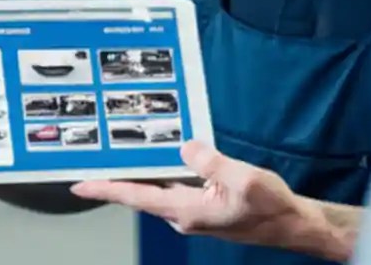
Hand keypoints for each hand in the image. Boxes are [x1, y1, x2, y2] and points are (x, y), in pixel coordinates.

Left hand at [70, 141, 334, 256]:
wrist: (292, 224)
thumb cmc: (271, 207)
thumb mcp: (245, 179)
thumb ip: (212, 162)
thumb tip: (186, 146)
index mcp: (188, 210)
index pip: (137, 197)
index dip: (106, 189)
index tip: (79, 185)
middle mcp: (183, 214)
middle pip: (141, 192)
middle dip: (116, 176)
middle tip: (92, 157)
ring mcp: (191, 211)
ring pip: (157, 188)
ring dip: (139, 172)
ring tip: (119, 149)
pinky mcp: (201, 205)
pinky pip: (174, 185)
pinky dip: (163, 171)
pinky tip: (161, 153)